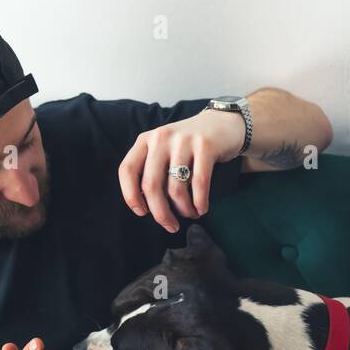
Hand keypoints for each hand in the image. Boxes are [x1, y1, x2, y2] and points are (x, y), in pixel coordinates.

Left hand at [118, 108, 244, 232]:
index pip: (128, 170)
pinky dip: (200, 202)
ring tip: (191, 214)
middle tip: (170, 226)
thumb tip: (149, 207)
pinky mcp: (205, 146)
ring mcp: (183, 141)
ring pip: (176, 188)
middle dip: (161, 213)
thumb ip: (153, 171)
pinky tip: (202, 208)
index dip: (131, 195)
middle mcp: (161, 138)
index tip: (141, 213)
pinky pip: (199, 183)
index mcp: (146, 140)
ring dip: (184, 209)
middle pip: (151, 185)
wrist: (222, 124)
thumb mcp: (164, 150)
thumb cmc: (189, 146)